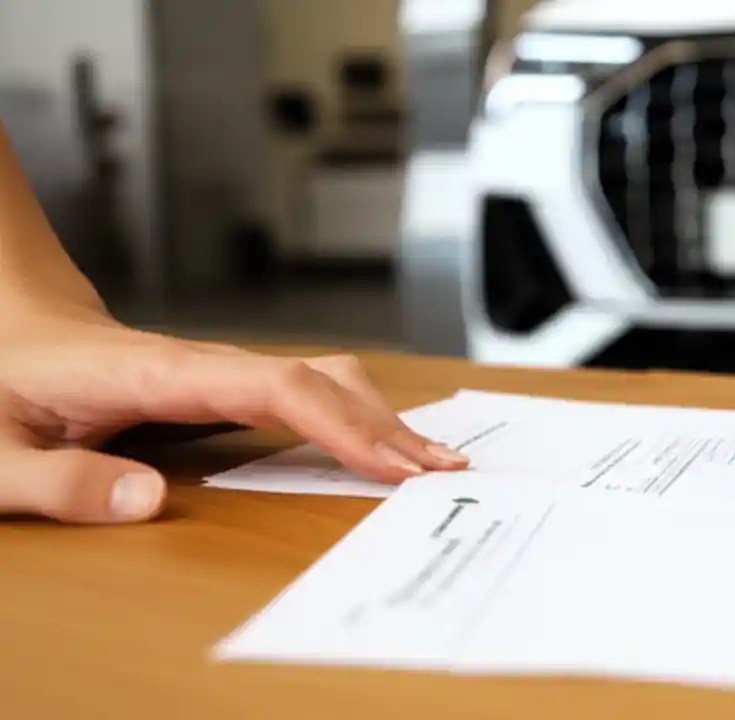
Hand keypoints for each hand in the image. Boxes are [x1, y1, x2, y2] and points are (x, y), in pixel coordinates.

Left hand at [0, 308, 468, 524]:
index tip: (391, 464)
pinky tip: (375, 443)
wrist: (5, 330)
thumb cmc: (0, 387)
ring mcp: (219, 371)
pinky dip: (353, 415)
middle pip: (321, 378)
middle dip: (387, 425)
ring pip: (322, 378)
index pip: (277, 386)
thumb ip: (61, 485)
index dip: (341, 423)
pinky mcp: (223, 385)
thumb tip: (151, 503)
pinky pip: (304, 392)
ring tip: (426, 461)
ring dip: (379, 417)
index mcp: (160, 373)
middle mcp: (204, 365)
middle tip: (442, 471)